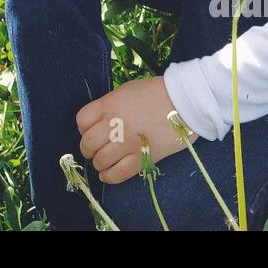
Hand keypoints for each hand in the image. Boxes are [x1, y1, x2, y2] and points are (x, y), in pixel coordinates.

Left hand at [76, 76, 200, 184]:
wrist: (185, 103)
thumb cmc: (155, 92)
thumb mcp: (126, 91)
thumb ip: (109, 105)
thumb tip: (99, 122)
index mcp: (110, 104)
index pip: (82, 120)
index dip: (83, 128)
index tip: (89, 131)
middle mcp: (115, 124)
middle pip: (88, 142)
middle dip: (87, 149)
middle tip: (94, 150)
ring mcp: (129, 142)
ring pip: (101, 160)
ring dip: (98, 163)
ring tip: (103, 161)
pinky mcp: (143, 157)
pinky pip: (119, 173)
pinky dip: (109, 176)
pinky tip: (107, 174)